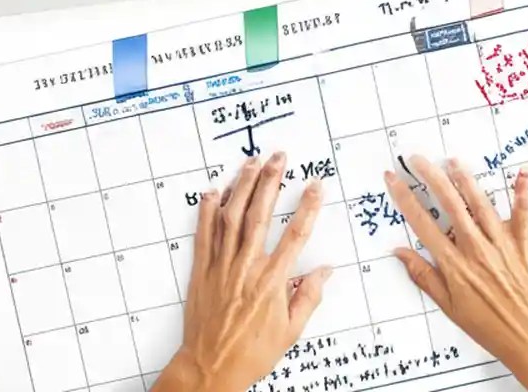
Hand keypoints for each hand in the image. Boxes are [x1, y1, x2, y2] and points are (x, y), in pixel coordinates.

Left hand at [154, 152, 330, 391]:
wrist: (210, 368)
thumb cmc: (251, 353)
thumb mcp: (291, 331)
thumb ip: (308, 297)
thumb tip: (326, 271)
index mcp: (272, 282)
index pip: (295, 235)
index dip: (307, 207)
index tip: (315, 186)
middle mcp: (246, 268)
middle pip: (260, 215)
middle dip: (271, 182)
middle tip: (279, 157)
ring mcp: (222, 266)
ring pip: (231, 218)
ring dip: (242, 187)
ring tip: (251, 163)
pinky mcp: (202, 271)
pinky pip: (203, 235)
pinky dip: (206, 212)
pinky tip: (213, 192)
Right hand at [385, 156, 527, 391]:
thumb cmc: (491, 328)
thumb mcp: (449, 307)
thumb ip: (424, 276)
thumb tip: (400, 253)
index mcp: (454, 265)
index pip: (422, 223)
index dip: (405, 198)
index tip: (394, 178)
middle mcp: (476, 249)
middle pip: (450, 204)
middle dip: (432, 177)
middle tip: (418, 159)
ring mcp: (501, 244)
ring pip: (480, 203)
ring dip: (465, 178)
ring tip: (452, 160)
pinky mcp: (524, 244)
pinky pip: (524, 214)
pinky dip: (524, 192)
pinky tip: (523, 171)